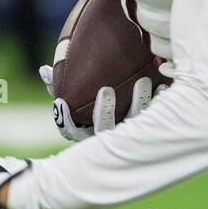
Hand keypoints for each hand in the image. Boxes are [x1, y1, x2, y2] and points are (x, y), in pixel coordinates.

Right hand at [39, 66, 157, 141]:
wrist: (130, 117)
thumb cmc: (93, 104)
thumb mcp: (75, 94)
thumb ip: (57, 84)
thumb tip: (43, 70)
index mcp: (85, 132)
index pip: (71, 131)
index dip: (66, 120)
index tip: (62, 102)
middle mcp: (107, 139)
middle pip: (105, 130)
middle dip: (104, 112)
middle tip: (105, 89)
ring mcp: (130, 136)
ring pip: (134, 123)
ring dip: (137, 102)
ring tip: (142, 81)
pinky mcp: (151, 129)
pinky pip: (156, 118)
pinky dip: (159, 101)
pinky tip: (164, 85)